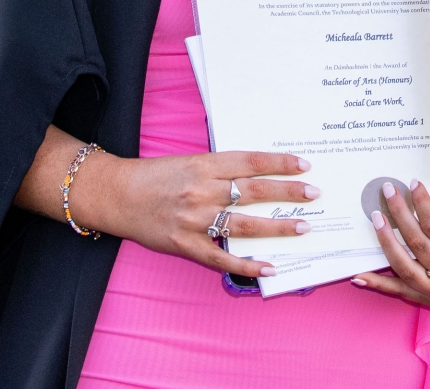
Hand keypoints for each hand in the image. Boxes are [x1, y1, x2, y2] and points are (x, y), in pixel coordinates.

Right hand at [75, 149, 317, 278]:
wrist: (115, 194)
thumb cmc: (154, 176)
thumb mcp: (189, 162)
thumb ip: (220, 169)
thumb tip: (258, 175)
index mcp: (204, 164)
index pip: (250, 161)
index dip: (279, 163)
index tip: (305, 165)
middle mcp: (202, 190)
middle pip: (253, 191)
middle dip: (288, 192)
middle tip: (315, 194)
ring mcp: (194, 219)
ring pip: (243, 223)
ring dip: (276, 226)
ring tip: (302, 227)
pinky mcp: (184, 245)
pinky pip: (221, 257)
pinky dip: (246, 264)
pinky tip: (268, 267)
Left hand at [351, 180, 429, 309]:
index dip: (423, 205)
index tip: (413, 185)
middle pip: (419, 243)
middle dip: (400, 214)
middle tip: (388, 191)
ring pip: (406, 265)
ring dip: (387, 241)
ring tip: (376, 219)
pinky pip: (400, 291)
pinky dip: (379, 283)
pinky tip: (359, 274)